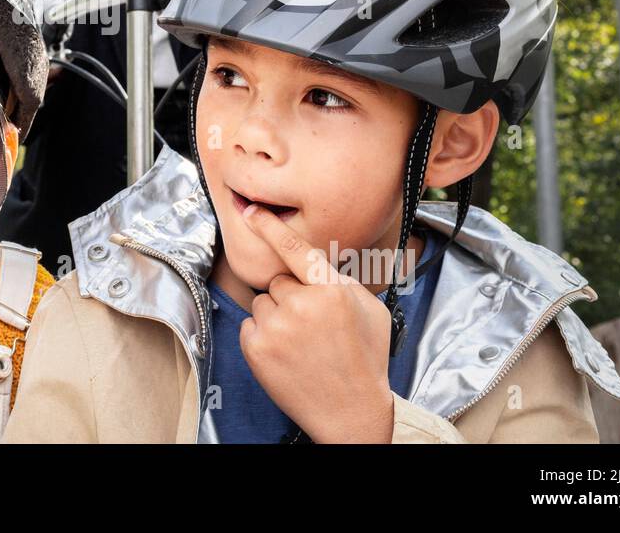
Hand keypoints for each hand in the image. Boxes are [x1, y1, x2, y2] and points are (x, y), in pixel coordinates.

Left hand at [238, 206, 396, 443]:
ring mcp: (276, 328)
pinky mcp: (256, 349)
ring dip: (276, 317)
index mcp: (332, 290)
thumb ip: (341, 280)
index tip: (251, 209)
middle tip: (313, 325)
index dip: (270, 225)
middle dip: (291, 297)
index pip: (295, 249)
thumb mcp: (369, 309)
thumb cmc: (365, 358)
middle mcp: (301, 305)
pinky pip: (250, 326)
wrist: (351, 411)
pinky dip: (263, 337)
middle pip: (279, 282)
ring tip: (302, 342)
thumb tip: (315, 261)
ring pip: (262, 303)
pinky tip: (287, 354)